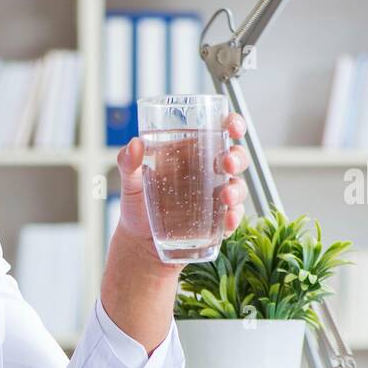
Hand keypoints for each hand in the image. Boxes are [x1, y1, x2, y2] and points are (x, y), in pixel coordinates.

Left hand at [114, 113, 250, 257]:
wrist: (138, 243)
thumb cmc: (137, 205)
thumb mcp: (130, 181)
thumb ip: (128, 162)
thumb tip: (134, 144)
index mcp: (191, 154)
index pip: (218, 132)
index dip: (232, 124)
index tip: (232, 127)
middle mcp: (208, 173)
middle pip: (235, 157)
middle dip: (237, 158)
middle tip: (227, 163)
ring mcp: (215, 197)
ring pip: (238, 186)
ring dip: (237, 189)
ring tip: (226, 196)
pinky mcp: (217, 221)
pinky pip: (233, 217)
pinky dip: (234, 217)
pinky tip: (227, 221)